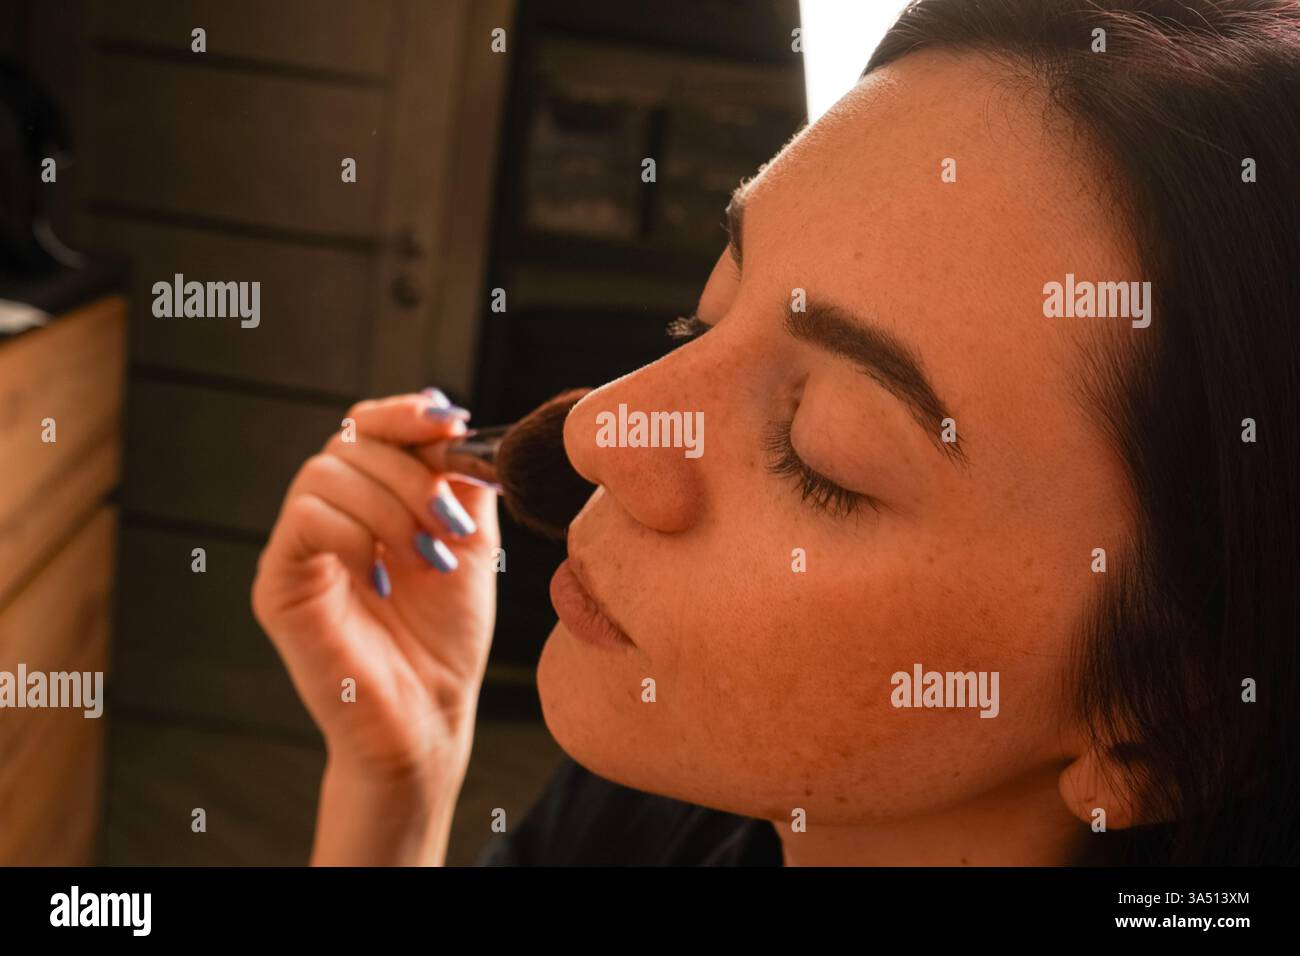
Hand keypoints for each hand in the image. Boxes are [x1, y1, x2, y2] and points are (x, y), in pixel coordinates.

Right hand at [251, 390, 499, 781]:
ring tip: (429, 555)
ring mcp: (299, 547)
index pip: (369, 426)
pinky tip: (383, 570)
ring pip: (326, 474)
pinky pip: (305, 519)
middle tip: (451, 525)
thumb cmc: (448, 637)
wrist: (430, 714)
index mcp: (373, 499)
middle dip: (413, 473)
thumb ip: (461, 481)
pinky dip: (353, 531)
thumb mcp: (473, 543)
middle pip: (351, 442)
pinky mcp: (278, 583)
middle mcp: (329, 514)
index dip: (405, 413)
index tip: (450, 421)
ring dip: (391, 505)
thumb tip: (454, 421)